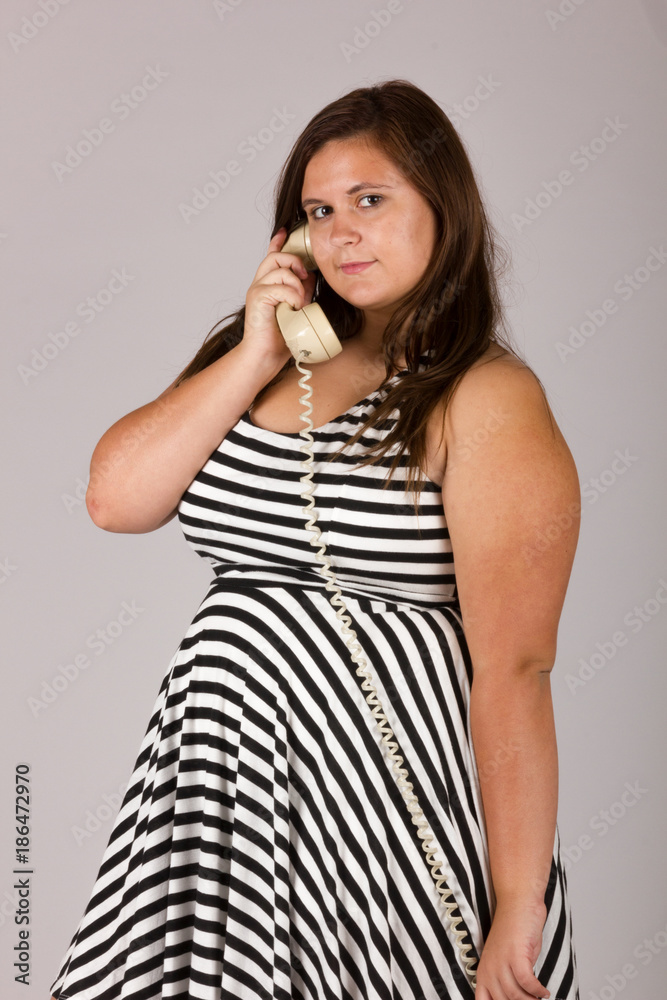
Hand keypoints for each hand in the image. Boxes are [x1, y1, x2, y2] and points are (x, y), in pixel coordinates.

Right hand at [241, 227, 316, 363]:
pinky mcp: (257, 298)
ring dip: (296, 285)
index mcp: (268, 285)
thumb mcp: (296, 309)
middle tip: (305, 277)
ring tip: (299, 303)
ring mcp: (256, 290)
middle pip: (277, 257)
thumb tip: (311, 275)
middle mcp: (260, 284)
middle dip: (295, 262)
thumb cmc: (279, 337)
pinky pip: (280, 287)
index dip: (278, 242)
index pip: (271, 256)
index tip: (286, 231)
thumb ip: (301, 290)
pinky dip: (292, 297)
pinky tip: (294, 309)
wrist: (264, 356)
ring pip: (280, 270)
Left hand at [474, 901, 549, 999]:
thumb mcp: (504, 959)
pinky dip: (538, 990)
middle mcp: (489, 968)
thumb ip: (507, 980)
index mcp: (483, 971)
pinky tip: (544, 991)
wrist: (518, 902)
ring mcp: (501, 961)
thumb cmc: (514, 929)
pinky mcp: (516, 955)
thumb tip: (519, 998)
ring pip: (516, 995)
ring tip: (539, 999)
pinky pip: (527, 983)